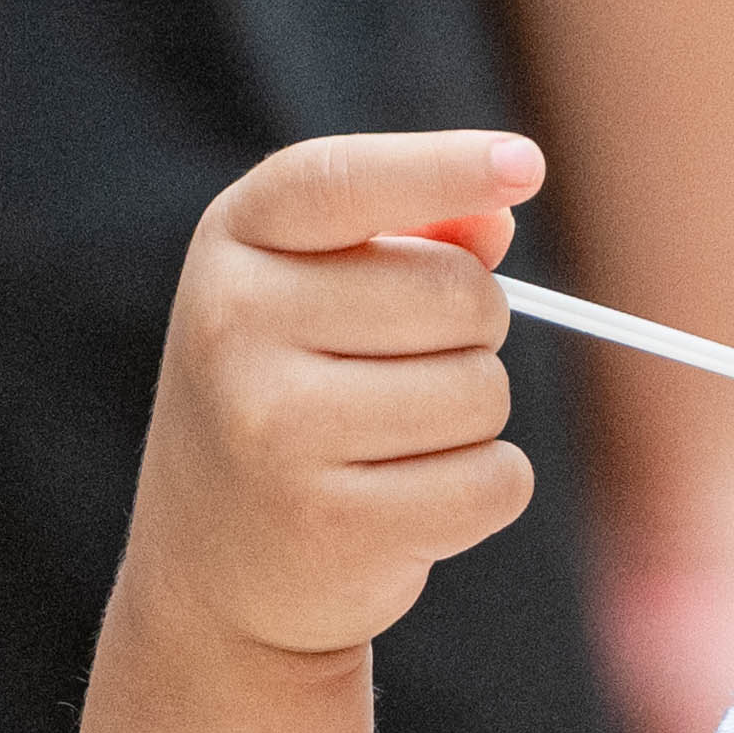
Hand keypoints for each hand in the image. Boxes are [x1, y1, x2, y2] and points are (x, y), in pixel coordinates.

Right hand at [132, 133, 554, 676]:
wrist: (209, 567)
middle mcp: (236, 328)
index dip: (441, 166)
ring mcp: (276, 429)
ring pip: (483, 392)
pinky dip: (485, 490)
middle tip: (411, 367)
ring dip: (474, 418)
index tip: (524, 165)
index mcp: (231, 246)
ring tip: (397, 442)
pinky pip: (494, 480)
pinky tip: (413, 502)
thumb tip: (499, 209)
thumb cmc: (286, 397)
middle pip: (455, 294)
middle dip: (473, 329)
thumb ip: (408, 237)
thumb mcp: (313, 294)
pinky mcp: (334, 524)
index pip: (343, 181)